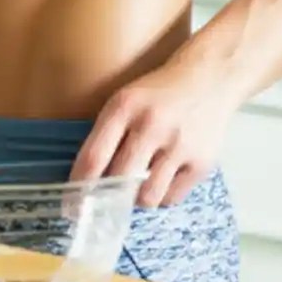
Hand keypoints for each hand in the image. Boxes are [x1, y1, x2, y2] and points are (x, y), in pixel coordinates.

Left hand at [70, 61, 238, 207]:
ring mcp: (179, 145)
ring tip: (137, 186)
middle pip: (119, 179)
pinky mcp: (203, 162)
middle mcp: (151, 125)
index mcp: (124, 107)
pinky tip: (162, 180)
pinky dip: (162, 195)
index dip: (80, 184)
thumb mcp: (124, 100)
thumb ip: (106, 134)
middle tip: (105, 199)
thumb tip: (85, 180)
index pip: (93, 157)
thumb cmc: (157, 94)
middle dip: (108, 194)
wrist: (209, 78)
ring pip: (147, 196)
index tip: (72, 202)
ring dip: (137, 198)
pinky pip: (172, 197)